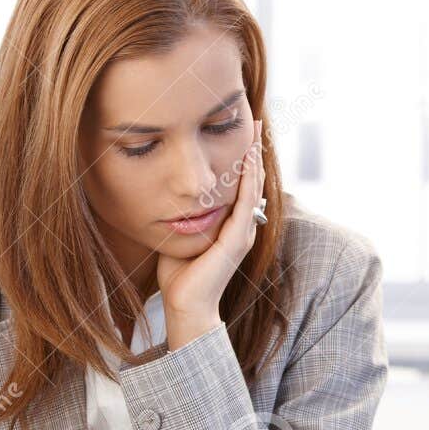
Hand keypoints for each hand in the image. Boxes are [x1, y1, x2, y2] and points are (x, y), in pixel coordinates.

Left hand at [156, 119, 264, 349]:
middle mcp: (243, 228)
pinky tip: (247, 158)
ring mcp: (243, 234)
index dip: (244, 161)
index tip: (242, 135)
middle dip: (254, 152)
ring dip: (255, 158)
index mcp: (232, 228)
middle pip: (253, 182)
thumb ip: (185, 216)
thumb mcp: (182, 235)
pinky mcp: (237, 239)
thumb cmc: (178, 276)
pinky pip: (245, 201)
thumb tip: (173, 197)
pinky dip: (248, 178)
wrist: (185, 306)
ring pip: (253, 187)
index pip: (242, 187)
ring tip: (255, 132)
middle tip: (254, 123)